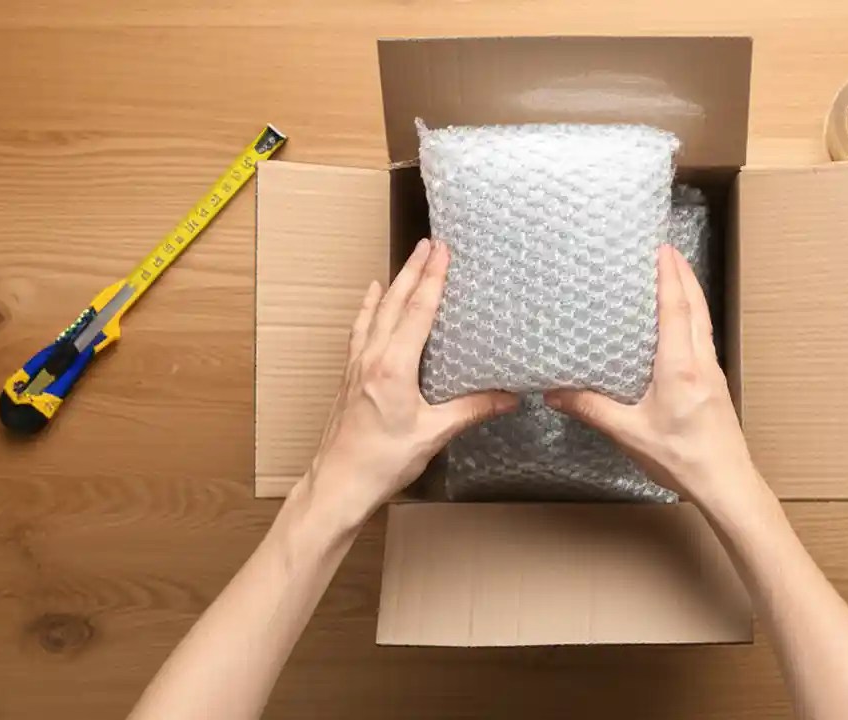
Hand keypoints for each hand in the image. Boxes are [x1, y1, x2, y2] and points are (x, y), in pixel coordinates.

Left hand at [300, 238, 518, 523]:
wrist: (338, 484)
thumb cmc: (382, 462)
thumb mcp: (433, 435)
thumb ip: (472, 410)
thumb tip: (509, 397)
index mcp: (393, 368)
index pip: (417, 313)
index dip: (432, 280)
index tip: (442, 252)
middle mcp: (371, 358)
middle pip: (394, 303)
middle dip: (414, 271)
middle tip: (429, 243)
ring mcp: (356, 364)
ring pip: (375, 312)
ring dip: (394, 283)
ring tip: (408, 260)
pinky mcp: (349, 375)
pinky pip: (360, 329)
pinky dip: (368, 307)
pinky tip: (370, 296)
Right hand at [545, 245, 760, 508]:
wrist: (725, 483)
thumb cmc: (682, 459)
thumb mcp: (629, 433)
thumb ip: (592, 409)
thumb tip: (554, 393)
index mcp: (681, 367)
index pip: (676, 308)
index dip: (669, 275)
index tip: (662, 249)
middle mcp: (701, 362)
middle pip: (696, 306)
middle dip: (683, 275)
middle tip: (667, 251)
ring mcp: (712, 372)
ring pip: (703, 321)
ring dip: (690, 294)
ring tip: (673, 276)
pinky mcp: (715, 385)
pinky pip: (703, 339)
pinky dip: (692, 318)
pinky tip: (681, 323)